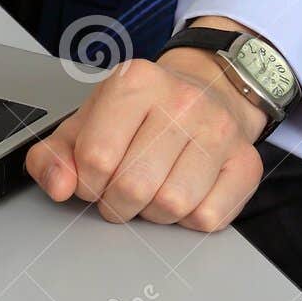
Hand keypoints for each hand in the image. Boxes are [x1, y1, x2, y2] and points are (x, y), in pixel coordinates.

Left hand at [24, 30, 267, 230]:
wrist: (208, 88)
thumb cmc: (142, 111)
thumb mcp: (89, 120)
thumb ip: (55, 153)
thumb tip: (57, 185)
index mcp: (134, 81)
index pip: (95, 157)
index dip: (86, 182)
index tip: (93, 176)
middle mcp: (181, 99)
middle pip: (133, 186)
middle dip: (118, 202)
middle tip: (121, 188)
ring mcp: (218, 130)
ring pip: (172, 205)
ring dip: (154, 213)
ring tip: (152, 188)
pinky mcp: (246, 162)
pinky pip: (208, 218)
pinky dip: (189, 219)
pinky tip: (185, 191)